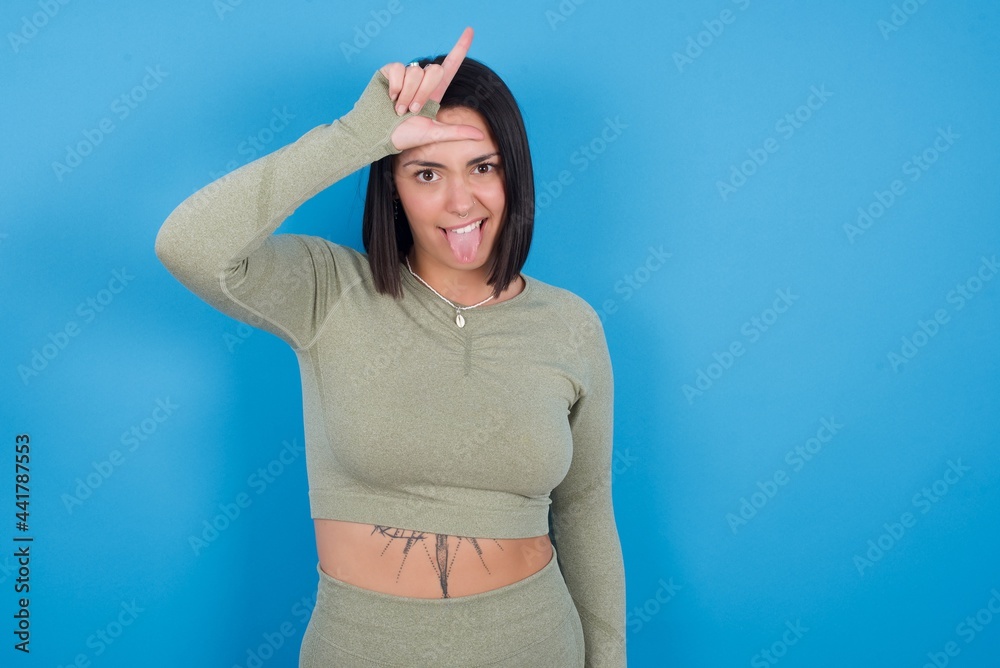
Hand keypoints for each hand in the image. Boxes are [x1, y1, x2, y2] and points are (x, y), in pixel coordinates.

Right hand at [380, 27, 484, 150]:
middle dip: (424, 93)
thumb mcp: (434, 133)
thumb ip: (457, 132)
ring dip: (407, 94)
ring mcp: (405, 74)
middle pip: (435, 70)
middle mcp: (421, 80)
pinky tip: (390, 97)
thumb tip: (480, 135)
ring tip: (398, 109)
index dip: (460, 48)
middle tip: (412, 110)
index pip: (450, 65)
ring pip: (416, 72)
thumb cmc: (405, 136)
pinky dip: (396, 86)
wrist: (379, 135)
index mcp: (434, 91)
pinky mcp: (389, 71)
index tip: (470, 30)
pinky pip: (399, 69)